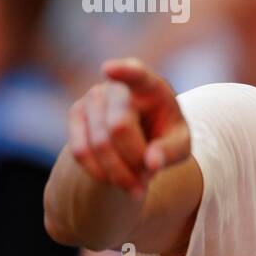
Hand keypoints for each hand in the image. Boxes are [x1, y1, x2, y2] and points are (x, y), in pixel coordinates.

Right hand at [67, 58, 189, 198]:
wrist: (141, 137)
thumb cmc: (165, 135)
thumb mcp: (180, 144)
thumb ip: (170, 152)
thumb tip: (151, 163)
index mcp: (150, 86)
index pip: (137, 75)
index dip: (123, 72)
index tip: (109, 70)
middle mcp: (117, 86)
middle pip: (119, 127)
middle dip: (134, 159)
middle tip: (149, 178)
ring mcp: (93, 97)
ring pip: (98, 144)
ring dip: (119, 173)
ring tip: (137, 185)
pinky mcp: (75, 114)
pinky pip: (80, 151)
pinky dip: (99, 172)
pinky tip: (115, 181)